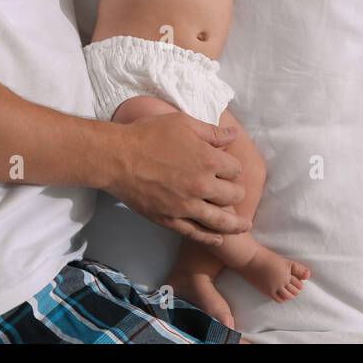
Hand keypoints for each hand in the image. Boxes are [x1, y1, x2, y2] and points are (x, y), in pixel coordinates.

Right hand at [107, 113, 250, 245]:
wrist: (118, 158)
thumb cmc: (149, 135)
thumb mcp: (183, 123)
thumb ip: (212, 132)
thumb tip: (235, 135)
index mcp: (208, 160)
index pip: (235, 170)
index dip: (233, 169)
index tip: (228, 169)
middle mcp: (202, 186)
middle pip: (232, 195)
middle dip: (236, 193)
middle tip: (234, 193)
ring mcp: (186, 206)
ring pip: (220, 220)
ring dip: (235, 223)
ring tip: (245, 226)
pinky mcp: (170, 219)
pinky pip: (196, 233)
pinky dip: (210, 237)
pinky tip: (218, 239)